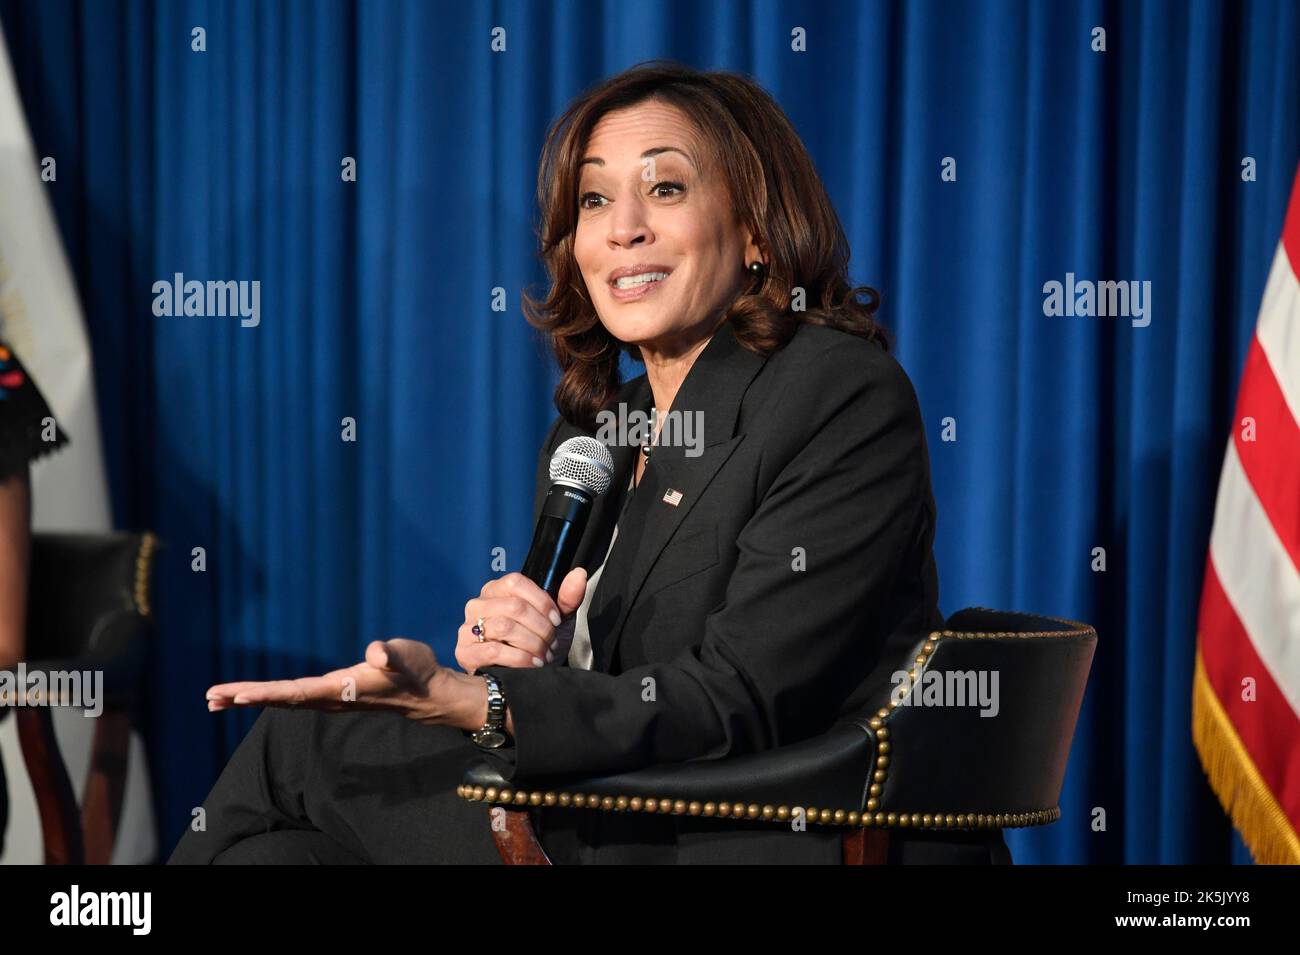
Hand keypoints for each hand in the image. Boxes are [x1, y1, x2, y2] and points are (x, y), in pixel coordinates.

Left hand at [205, 638, 457, 725]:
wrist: (428, 692)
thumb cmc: (416, 669)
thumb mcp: (405, 656)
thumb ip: (389, 655)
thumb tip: (376, 655)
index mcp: (341, 688)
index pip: (296, 692)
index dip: (267, 693)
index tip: (239, 695)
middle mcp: (330, 697)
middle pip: (280, 699)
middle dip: (245, 698)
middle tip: (209, 698)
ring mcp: (330, 697)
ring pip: (282, 700)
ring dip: (250, 699)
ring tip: (216, 700)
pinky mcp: (332, 693)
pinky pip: (291, 696)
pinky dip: (267, 695)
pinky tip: (252, 695)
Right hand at [456, 568, 586, 672]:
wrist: (523, 676)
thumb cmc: (536, 642)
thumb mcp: (556, 620)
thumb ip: (567, 597)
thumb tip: (579, 574)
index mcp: (496, 590)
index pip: (515, 582)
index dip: (541, 601)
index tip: (556, 620)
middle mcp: (477, 604)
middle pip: (514, 607)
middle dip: (540, 628)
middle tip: (552, 643)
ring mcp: (467, 628)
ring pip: (504, 627)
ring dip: (532, 644)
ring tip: (544, 655)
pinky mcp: (464, 652)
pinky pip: (494, 650)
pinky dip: (520, 658)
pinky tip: (533, 664)